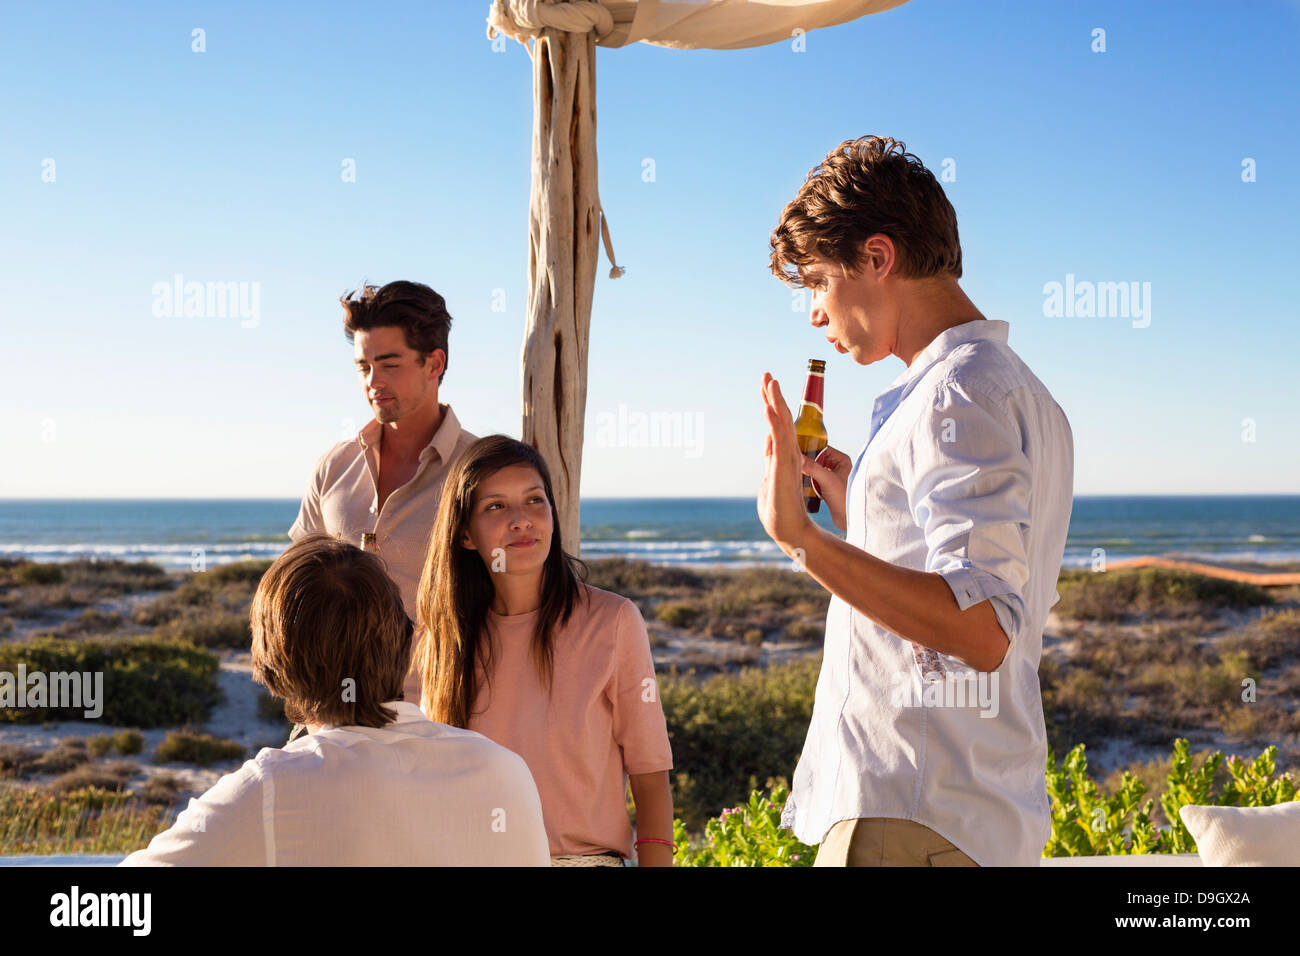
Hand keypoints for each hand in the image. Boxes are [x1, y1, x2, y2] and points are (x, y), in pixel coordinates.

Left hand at [758, 373, 812, 557]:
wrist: (788, 529)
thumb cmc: (780, 507)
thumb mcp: (770, 476)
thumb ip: (771, 457)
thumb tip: (768, 440)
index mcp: (783, 454)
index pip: (777, 423)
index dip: (771, 403)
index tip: (767, 384)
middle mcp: (788, 453)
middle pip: (782, 418)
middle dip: (773, 396)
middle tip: (767, 375)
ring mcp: (787, 459)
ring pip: (782, 425)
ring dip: (775, 402)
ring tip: (771, 381)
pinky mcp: (784, 468)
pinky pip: (780, 441)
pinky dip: (775, 424)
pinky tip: (769, 409)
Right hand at [802, 445, 852, 530]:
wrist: (848, 519)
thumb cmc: (844, 499)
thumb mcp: (827, 481)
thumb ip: (813, 468)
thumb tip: (799, 457)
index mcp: (842, 460)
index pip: (822, 449)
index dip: (809, 450)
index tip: (797, 453)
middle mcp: (838, 467)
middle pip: (816, 460)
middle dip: (806, 463)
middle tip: (794, 465)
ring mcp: (832, 477)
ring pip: (814, 470)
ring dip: (807, 474)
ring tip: (798, 476)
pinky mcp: (828, 488)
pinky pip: (814, 480)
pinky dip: (808, 482)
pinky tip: (802, 485)